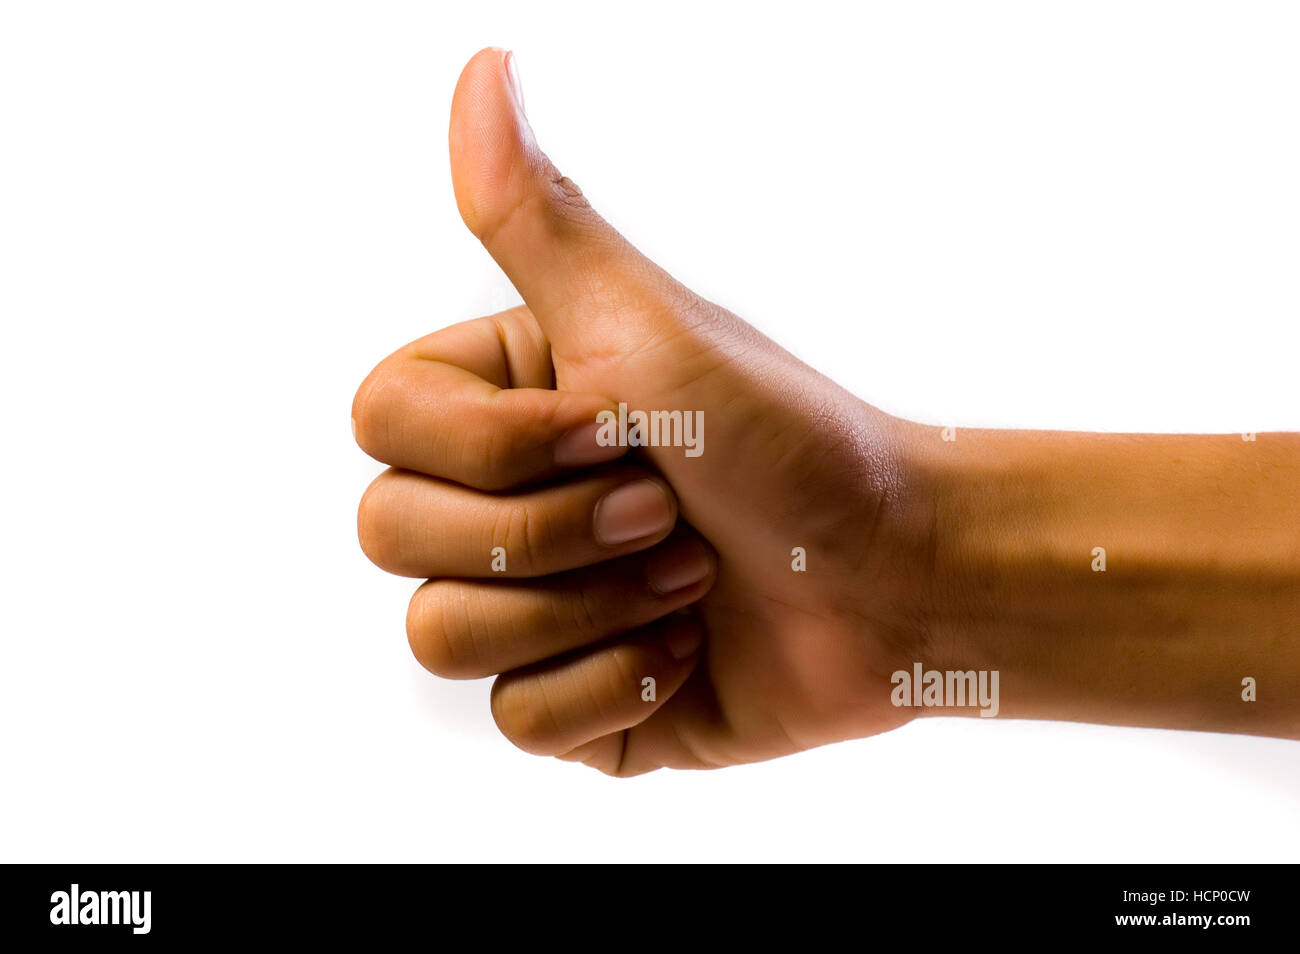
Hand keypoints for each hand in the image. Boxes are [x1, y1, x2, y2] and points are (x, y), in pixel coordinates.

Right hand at [353, 48, 934, 774]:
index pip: (378, 431)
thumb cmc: (787, 438)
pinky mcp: (572, 699)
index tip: (615, 429)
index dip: (494, 449)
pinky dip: (617, 687)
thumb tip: (478, 71)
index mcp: (500, 408)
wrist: (897, 577)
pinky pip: (519, 719)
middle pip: (394, 537)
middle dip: (555, 533)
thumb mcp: (645, 326)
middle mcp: (500, 503)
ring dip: (593, 608)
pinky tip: (687, 649)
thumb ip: (533, 218)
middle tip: (666, 510)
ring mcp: (530, 607)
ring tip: (688, 579)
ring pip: (444, 637)